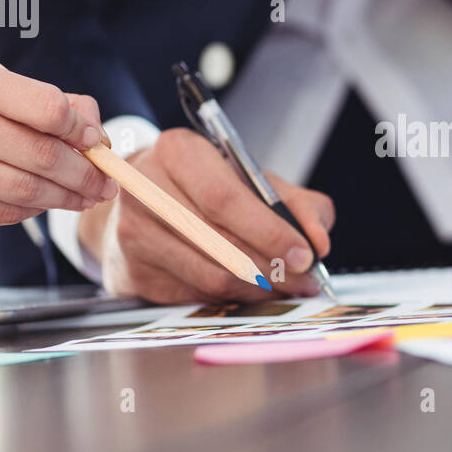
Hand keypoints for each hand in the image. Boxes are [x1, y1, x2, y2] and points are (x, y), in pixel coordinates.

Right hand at [0, 66, 116, 224]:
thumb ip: (47, 105)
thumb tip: (98, 137)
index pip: (50, 110)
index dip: (84, 130)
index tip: (98, 142)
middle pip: (45, 158)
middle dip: (87, 175)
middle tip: (107, 183)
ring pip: (28, 191)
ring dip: (67, 198)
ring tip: (86, 197)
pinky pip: (2, 213)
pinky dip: (32, 210)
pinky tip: (43, 202)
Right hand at [77, 128, 334, 303]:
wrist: (142, 203)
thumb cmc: (205, 188)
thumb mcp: (252, 179)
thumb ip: (296, 203)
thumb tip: (319, 242)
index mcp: (177, 152)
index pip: (224, 199)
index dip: (269, 231)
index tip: (305, 254)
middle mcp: (144, 190)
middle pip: (219, 242)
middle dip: (272, 267)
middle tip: (305, 279)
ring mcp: (132, 235)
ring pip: (209, 276)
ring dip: (257, 289)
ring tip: (286, 287)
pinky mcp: (133, 274)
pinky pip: (195, 297)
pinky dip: (233, 299)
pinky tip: (252, 291)